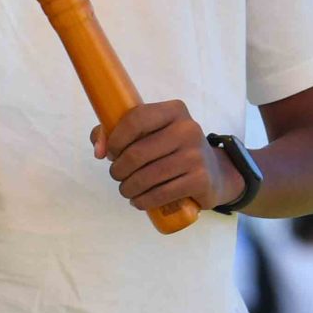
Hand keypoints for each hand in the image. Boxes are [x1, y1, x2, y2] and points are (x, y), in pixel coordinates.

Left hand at [91, 102, 236, 214]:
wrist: (214, 172)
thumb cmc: (170, 148)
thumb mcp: (148, 132)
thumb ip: (114, 131)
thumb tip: (98, 150)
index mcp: (174, 110)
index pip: (135, 119)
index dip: (115, 138)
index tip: (110, 152)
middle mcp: (188, 129)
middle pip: (137, 153)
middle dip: (118, 169)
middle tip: (117, 175)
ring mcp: (196, 155)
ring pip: (147, 176)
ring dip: (128, 188)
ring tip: (126, 189)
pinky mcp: (200, 180)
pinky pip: (161, 194)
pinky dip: (143, 201)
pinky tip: (138, 201)